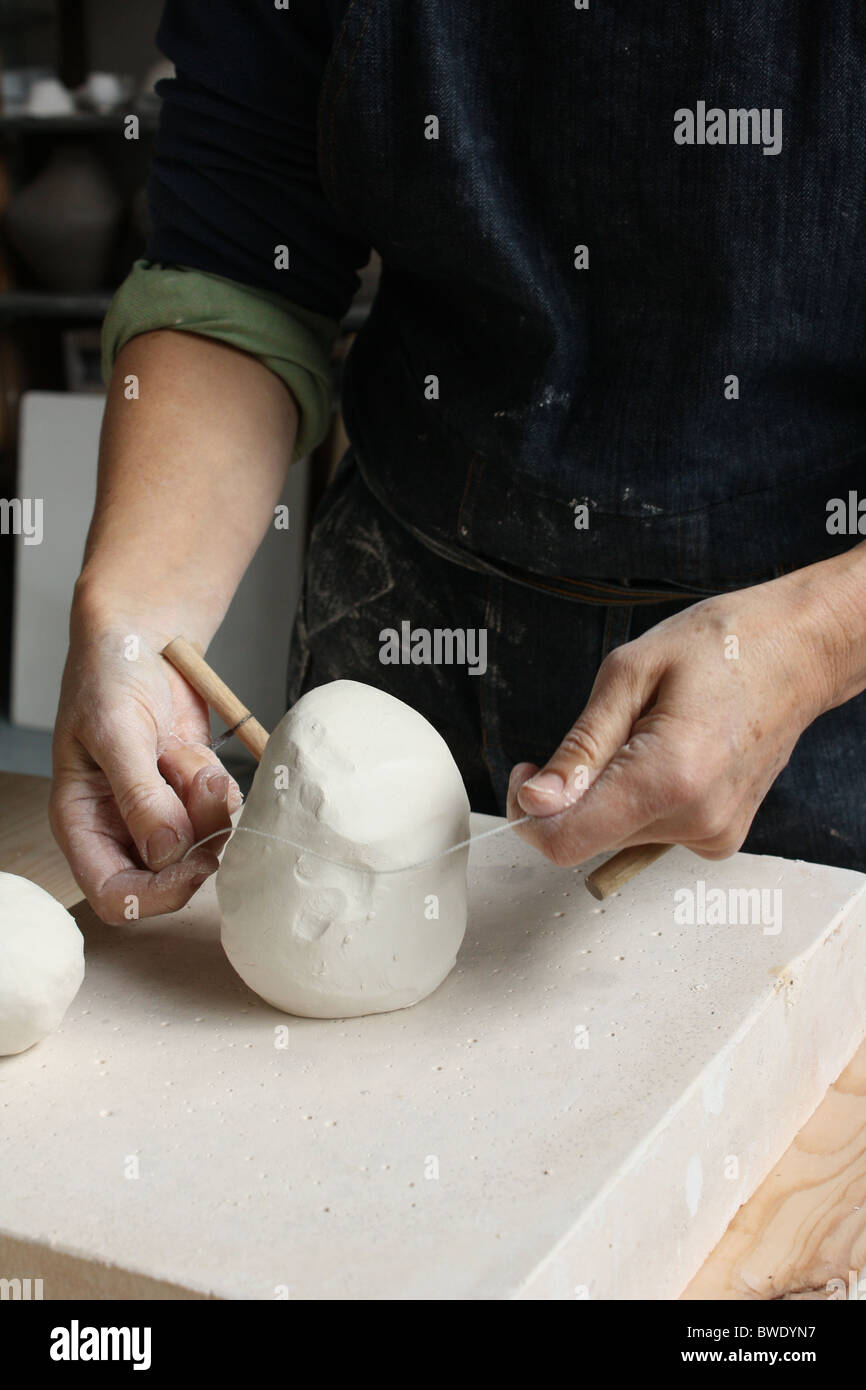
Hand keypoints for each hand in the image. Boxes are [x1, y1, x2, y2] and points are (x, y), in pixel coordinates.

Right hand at [50, 594, 241, 923]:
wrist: (142, 641)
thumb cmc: (108, 679)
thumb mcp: (116, 732)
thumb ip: (139, 794)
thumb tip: (165, 851)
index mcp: (83, 823)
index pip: (115, 895)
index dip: (155, 893)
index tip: (189, 863)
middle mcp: (120, 827)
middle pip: (166, 880)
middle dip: (192, 842)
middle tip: (200, 793)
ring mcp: (160, 813)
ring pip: (202, 846)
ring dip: (206, 804)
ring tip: (186, 756)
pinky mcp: (191, 793)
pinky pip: (222, 814)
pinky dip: (221, 788)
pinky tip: (198, 754)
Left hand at [508, 572, 841, 865]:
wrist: (797, 652)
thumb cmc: (722, 648)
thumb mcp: (629, 674)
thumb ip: (579, 748)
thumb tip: (535, 800)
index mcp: (668, 778)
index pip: (567, 840)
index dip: (530, 812)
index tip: (529, 774)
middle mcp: (695, 819)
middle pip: (590, 836)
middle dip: (575, 792)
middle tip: (605, 731)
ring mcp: (713, 834)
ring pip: (618, 833)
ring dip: (612, 792)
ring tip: (651, 734)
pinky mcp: (720, 837)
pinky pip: (651, 830)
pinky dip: (642, 798)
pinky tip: (672, 755)